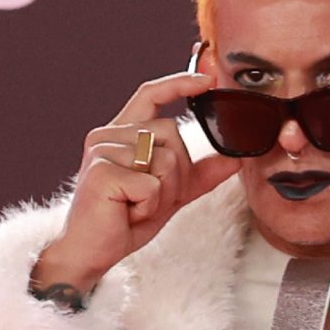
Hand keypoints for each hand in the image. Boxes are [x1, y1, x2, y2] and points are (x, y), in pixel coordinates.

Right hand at [31, 69, 233, 298]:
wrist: (93, 249)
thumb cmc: (126, 217)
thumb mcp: (171, 192)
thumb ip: (200, 173)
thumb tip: (235, 158)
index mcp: (122, 133)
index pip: (150, 95)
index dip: (179, 84)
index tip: (208, 79)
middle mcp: (107, 135)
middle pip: (172, 134)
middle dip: (178, 173)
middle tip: (152, 198)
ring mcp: (102, 151)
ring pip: (166, 160)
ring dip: (165, 192)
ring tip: (139, 206)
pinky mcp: (102, 172)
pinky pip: (153, 184)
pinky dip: (151, 205)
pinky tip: (129, 212)